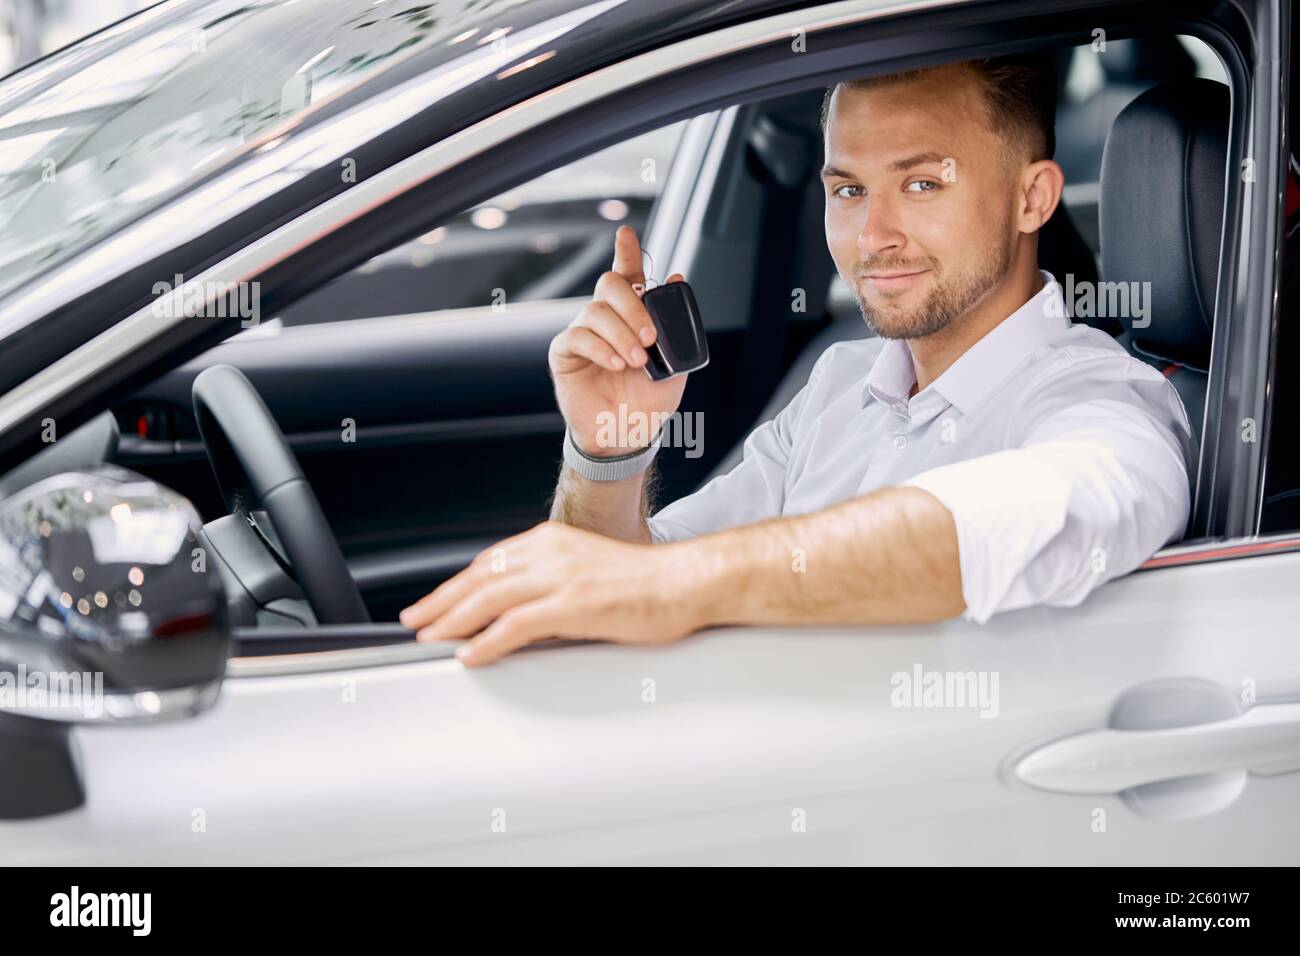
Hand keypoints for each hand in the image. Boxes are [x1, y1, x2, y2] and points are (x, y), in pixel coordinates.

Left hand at [398, 521, 705, 665]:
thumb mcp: (587, 569)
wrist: (684, 581)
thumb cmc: (646, 582)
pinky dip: (487, 641)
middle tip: (415, 620)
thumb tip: (523, 608)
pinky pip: (516, 624)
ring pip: (489, 597)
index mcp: (552, 540)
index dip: (458, 583)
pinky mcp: (573, 604)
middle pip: (480, 576)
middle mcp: (550, 552)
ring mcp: (561, 577)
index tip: (437, 601)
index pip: (490, 561)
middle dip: (442, 601)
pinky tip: (471, 655)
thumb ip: (553, 580)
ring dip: (453, 621)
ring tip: (431, 639)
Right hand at [549, 225, 688, 455]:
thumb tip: (677, 278)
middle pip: (609, 285)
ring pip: (596, 311)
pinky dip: (601, 348)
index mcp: (632, 314)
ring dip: (621, 334)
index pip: (627, 273)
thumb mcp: (675, 363)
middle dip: (633, 307)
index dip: (625, 251)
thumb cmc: (649, 400)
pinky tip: (616, 364)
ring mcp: (583, 332)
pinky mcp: (565, 353)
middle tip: (650, 338)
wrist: (627, 435)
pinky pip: (578, 337)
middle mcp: (606, 317)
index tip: (626, 234)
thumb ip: (677, 324)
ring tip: (635, 362)